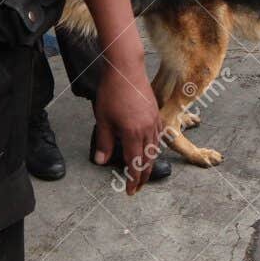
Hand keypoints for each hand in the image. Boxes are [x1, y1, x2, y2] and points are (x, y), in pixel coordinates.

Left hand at [92, 67, 163, 194]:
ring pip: (155, 149)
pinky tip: (151, 149)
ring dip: (150, 163)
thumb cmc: (112, 92)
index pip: (134, 163)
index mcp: (133, 133)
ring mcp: (154, 121)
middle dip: (143, 176)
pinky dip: (155, 147)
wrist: (126, 69)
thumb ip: (103, 142)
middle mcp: (147, 130)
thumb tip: (101, 161)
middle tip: (138, 187)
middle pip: (148, 159)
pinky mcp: (156, 113)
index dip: (133, 179)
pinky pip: (158, 136)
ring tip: (144, 172)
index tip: (131, 191)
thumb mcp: (103, 119)